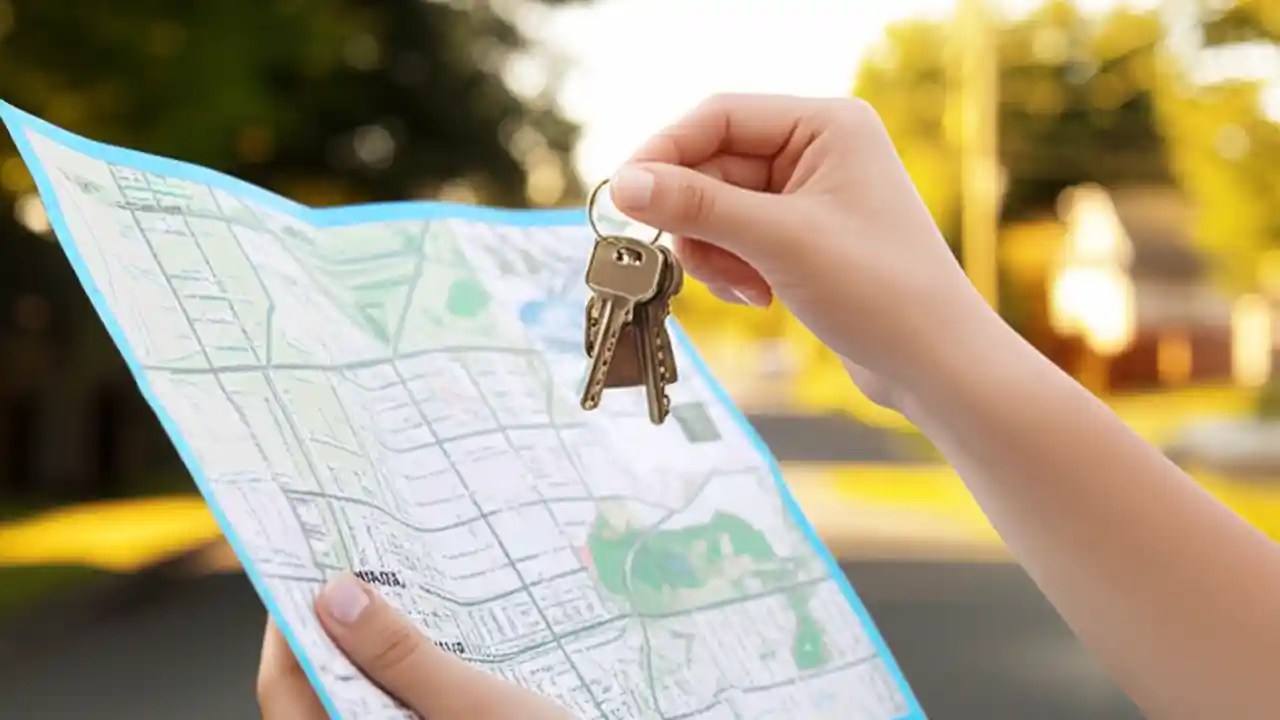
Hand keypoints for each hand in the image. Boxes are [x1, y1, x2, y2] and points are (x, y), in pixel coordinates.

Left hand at [257, 573, 570, 718]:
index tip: (305, 567)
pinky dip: (402, 680)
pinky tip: (431, 649)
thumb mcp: (474, 706)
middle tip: (356, 571)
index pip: (287, 688)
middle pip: (320, 692)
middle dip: (335, 631)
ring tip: (396, 603)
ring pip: (358, 700)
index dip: (289, 625)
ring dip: (372, 653)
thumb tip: (338, 598)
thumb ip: (402, 656)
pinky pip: (394, 712)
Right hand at [609, 94, 994, 410]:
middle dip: (697, 220)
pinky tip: (759, 297)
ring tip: (743, 288)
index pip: (719, 116)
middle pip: (713, 166)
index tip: (624, 196)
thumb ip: (696, 207)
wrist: (934, 364)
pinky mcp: (803, 237)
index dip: (665, 153)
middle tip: (685, 261)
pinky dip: (733, 267)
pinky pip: (737, 237)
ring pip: (718, 208)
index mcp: (826, 124)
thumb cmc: (879, 291)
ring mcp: (809, 195)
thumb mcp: (778, 242)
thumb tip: (622, 183)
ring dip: (714, 251)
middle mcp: (818, 149)